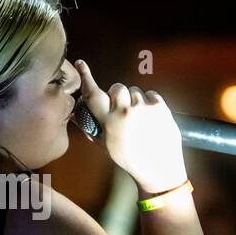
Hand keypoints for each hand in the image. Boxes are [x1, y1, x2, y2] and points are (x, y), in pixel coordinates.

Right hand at [74, 60, 186, 195]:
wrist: (159, 170)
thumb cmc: (130, 159)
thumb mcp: (106, 147)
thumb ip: (91, 128)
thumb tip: (75, 114)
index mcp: (108, 123)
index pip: (93, 95)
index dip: (86, 77)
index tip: (81, 64)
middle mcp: (124, 113)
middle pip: (118, 87)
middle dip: (120, 94)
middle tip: (125, 108)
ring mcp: (143, 109)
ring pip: (135, 90)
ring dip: (136, 100)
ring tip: (140, 118)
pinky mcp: (160, 107)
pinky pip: (151, 93)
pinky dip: (150, 102)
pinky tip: (151, 117)